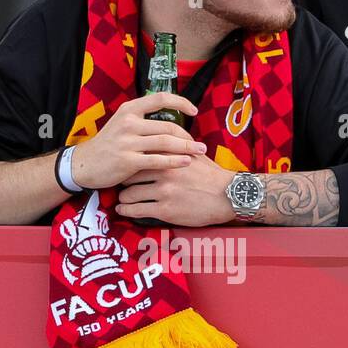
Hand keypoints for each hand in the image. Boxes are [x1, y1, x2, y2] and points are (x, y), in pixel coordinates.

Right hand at [70, 92, 206, 190]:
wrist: (85, 164)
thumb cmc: (108, 145)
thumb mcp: (121, 124)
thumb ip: (143, 120)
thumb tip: (170, 121)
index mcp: (128, 110)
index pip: (160, 98)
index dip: (181, 102)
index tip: (194, 110)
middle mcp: (128, 122)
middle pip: (168, 126)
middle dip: (188, 136)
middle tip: (201, 144)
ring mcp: (127, 142)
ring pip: (166, 142)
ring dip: (187, 148)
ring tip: (200, 152)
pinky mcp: (128, 161)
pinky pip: (158, 160)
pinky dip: (175, 161)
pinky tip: (186, 163)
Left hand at [114, 154, 236, 226]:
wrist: (228, 196)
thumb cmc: (210, 175)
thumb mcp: (192, 154)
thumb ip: (173, 146)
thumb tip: (159, 137)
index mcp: (168, 155)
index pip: (138, 154)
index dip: (128, 161)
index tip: (122, 165)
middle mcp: (164, 171)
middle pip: (129, 174)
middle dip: (122, 181)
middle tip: (119, 184)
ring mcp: (164, 191)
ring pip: (129, 194)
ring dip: (123, 198)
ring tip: (122, 200)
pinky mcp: (165, 210)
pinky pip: (136, 210)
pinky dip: (126, 211)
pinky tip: (123, 210)